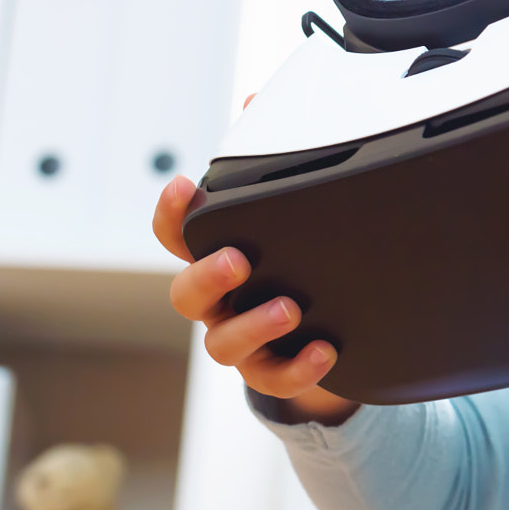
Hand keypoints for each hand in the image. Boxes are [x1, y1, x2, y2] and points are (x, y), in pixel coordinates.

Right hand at [152, 174, 358, 422]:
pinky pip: (272, 379)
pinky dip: (296, 368)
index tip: (184, 187)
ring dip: (253, 326)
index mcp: (217, 263)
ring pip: (222, 344)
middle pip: (187, 296)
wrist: (336, 333)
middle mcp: (219, 305)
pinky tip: (324, 351)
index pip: (178, 237)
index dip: (172, 214)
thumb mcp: (297, 232)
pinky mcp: (269, 373)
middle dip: (208, 276)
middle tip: (237, 260)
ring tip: (290, 310)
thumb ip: (291, 194)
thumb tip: (300, 131)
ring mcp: (240, 342)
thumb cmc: (304, 274)